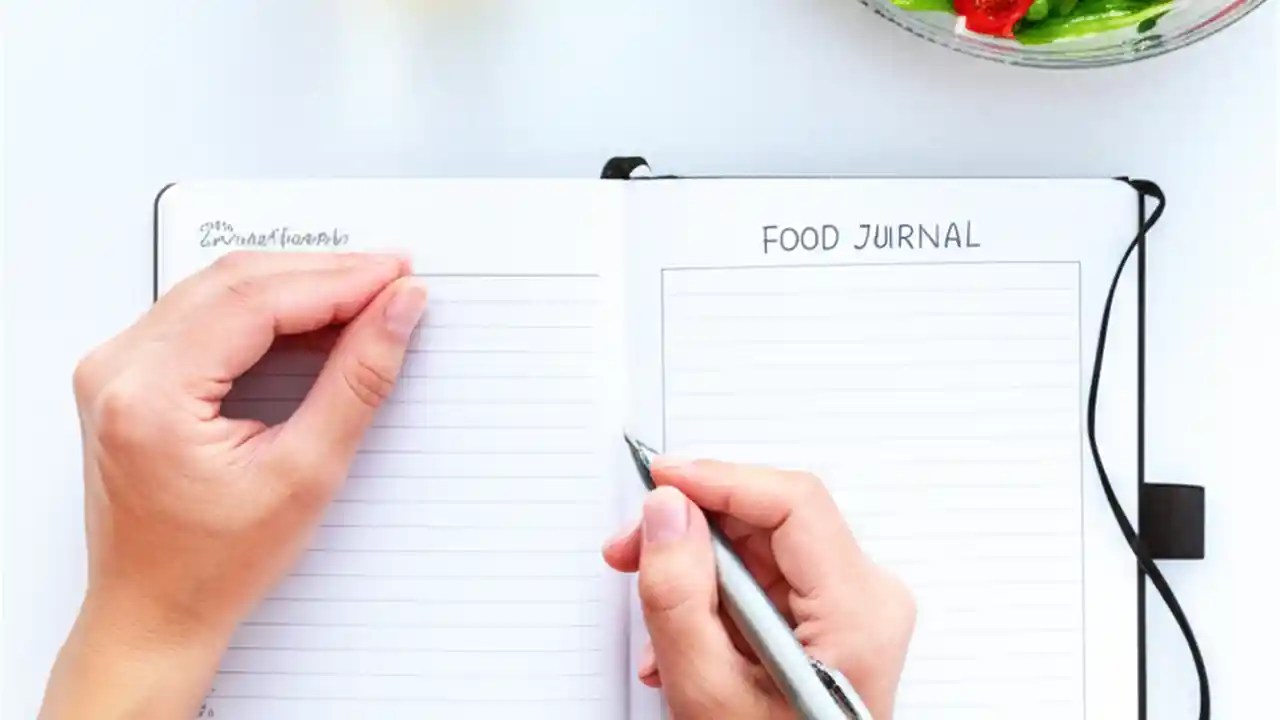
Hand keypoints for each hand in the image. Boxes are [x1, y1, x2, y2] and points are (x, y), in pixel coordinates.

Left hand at [41, 252, 427, 719]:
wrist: (155, 613)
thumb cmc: (213, 566)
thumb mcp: (305, 474)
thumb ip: (357, 382)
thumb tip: (395, 313)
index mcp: (149, 395)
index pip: (255, 302)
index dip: (337, 282)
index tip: (394, 278)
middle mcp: (117, 370)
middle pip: (232, 282)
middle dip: (321, 274)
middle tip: (389, 279)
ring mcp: (114, 368)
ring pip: (215, 288)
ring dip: (293, 285)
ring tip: (362, 296)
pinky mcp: (126, 374)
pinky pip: (199, 312)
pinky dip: (262, 307)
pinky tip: (310, 318)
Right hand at [603, 460, 915, 719]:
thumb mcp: (709, 689)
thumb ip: (678, 594)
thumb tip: (666, 512)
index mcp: (858, 612)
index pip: (792, 502)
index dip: (719, 479)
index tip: (662, 479)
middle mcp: (868, 599)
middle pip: (771, 518)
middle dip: (692, 527)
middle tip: (632, 545)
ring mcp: (851, 607)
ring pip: (760, 545)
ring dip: (695, 566)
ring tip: (652, 608)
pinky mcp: (829, 617)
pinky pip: (763, 577)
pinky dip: (714, 593)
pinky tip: (683, 632)